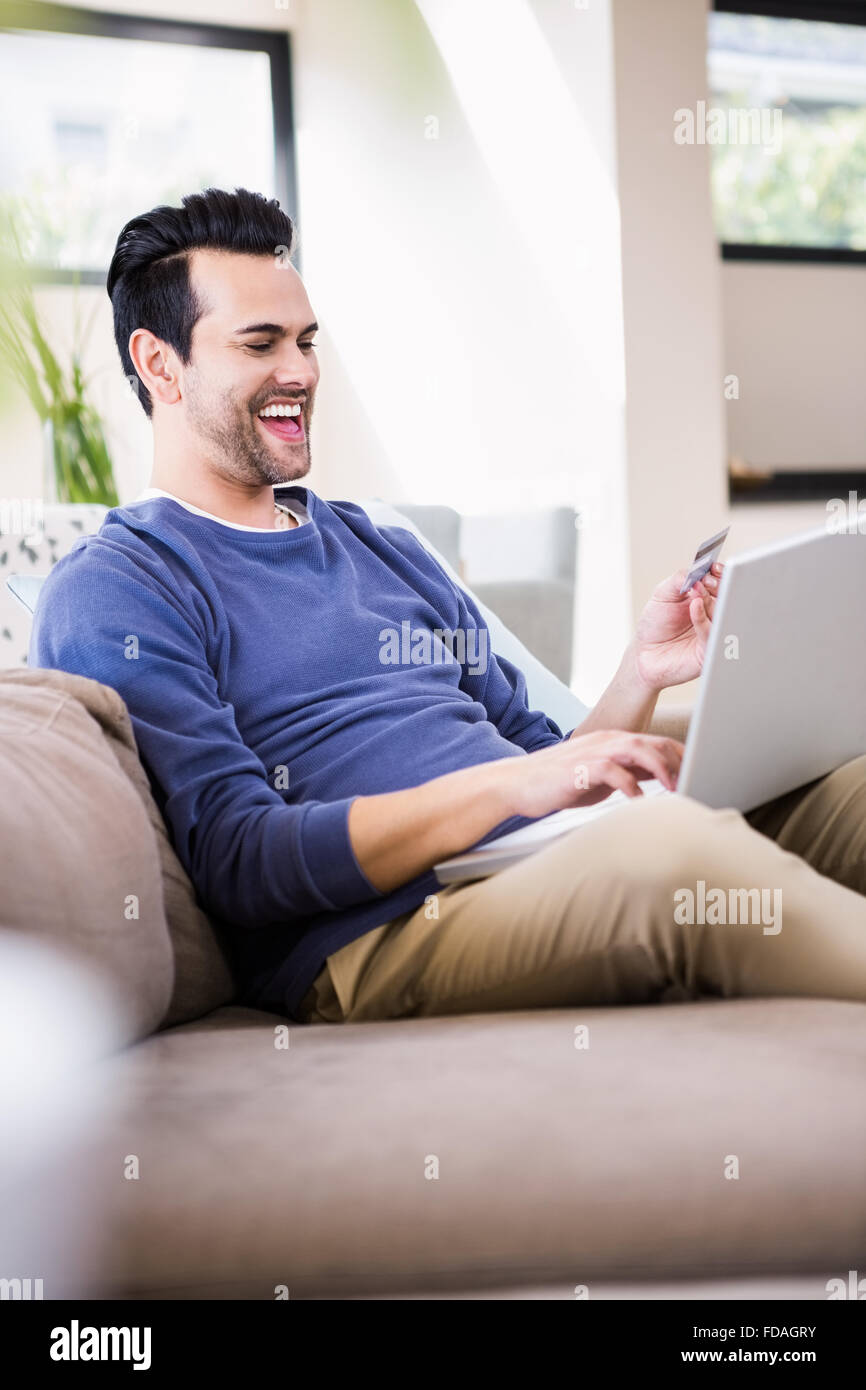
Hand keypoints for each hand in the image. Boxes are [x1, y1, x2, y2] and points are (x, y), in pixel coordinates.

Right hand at [499, 729, 684, 821]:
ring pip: (636, 748)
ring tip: (673, 786)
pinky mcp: (580, 768)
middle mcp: (606, 741)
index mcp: (613, 742)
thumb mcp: (603, 777)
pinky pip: (612, 771)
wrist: (518, 784)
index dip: (680, 755)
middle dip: (677, 759)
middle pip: (652, 741)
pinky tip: (638, 800)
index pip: (656, 742)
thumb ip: (631, 773)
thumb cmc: (561, 783)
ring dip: (659, 767)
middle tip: (694, 778)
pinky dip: (629, 784)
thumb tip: (662, 778)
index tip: (699, 770)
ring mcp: (593, 752)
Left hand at [632, 561, 723, 691]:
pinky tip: (694, 606)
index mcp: (705, 598)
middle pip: (726, 596)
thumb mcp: (663, 594)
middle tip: (705, 581)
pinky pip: (712, 633)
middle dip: (717, 585)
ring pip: (721, 613)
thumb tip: (696, 571)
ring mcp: (713, 631)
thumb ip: (679, 579)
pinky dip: (703, 617)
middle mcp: (712, 614)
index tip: (713, 567)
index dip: (720, 574)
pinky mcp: (709, 650)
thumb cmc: (655, 626)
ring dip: (708, 600)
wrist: (644, 654)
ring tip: (695, 592)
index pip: (721, 582)